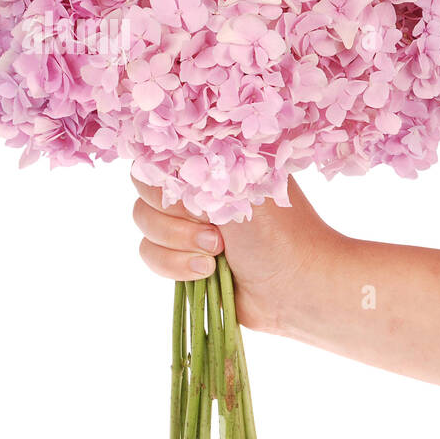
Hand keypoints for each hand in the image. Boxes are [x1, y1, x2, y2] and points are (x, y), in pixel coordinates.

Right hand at [131, 173, 340, 334]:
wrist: (295, 287)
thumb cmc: (279, 234)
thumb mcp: (238, 188)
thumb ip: (195, 166)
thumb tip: (157, 156)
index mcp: (215, 162)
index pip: (163, 151)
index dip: (171, 177)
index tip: (199, 194)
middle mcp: (199, 189)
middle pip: (146, 190)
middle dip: (177, 215)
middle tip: (217, 231)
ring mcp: (188, 224)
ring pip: (144, 225)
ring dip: (178, 243)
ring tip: (218, 253)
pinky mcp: (182, 257)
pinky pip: (150, 254)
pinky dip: (175, 265)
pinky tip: (208, 272)